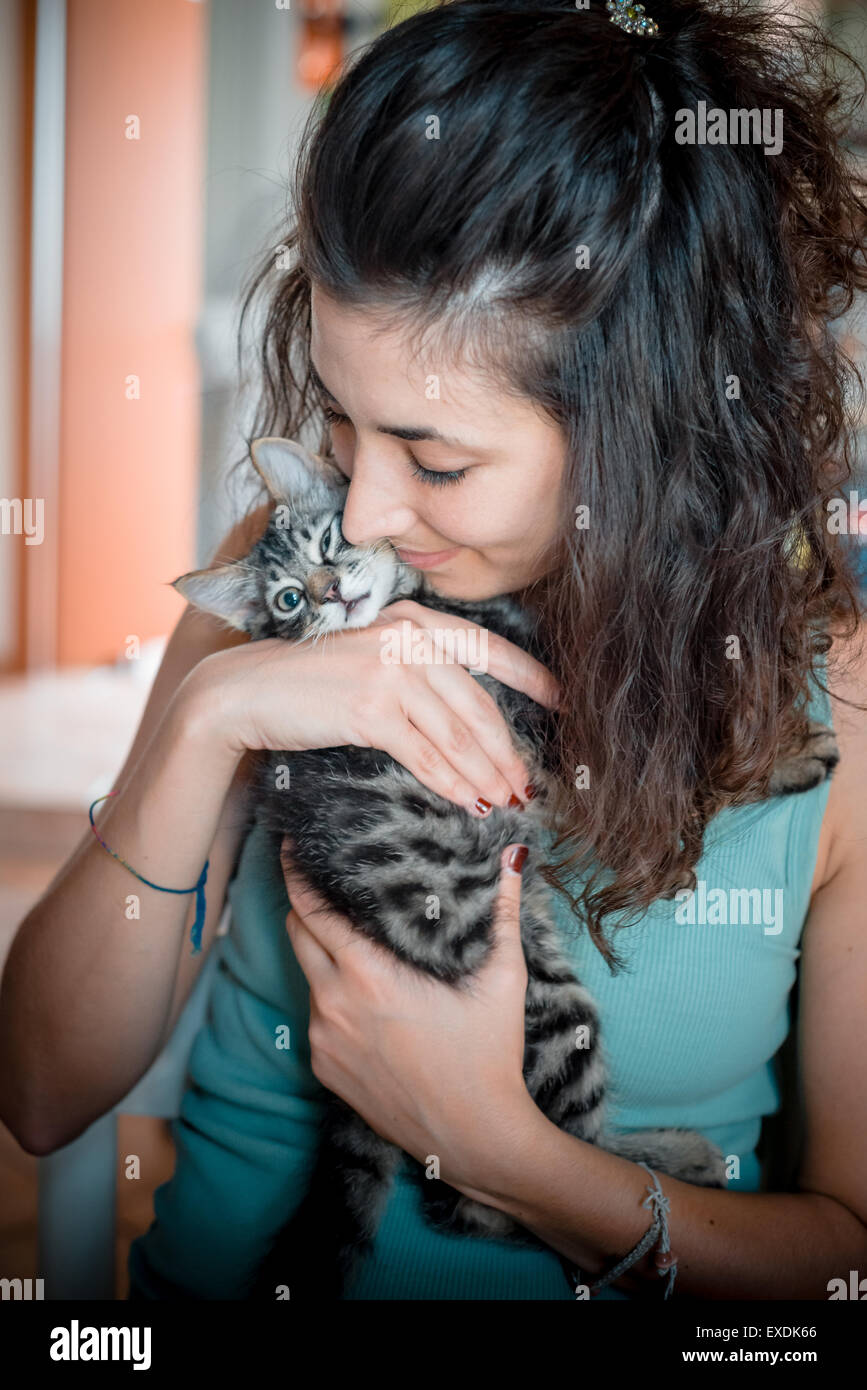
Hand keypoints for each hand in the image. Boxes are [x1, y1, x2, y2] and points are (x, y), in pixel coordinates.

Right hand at [185, 598, 558, 812]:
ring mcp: (388, 670)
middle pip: (476, 702)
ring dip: (485, 773)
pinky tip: (468, 802)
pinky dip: (451, 783)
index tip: (562, 702)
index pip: (487, 648)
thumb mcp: (370, 660)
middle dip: (506, 749)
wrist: (246, 691)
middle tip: (527, 782)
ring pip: (456, 733)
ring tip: (505, 800)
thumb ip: (417, 673)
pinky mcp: (369, 708)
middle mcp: (406, 637)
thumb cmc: (309, 682)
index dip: (531, 677)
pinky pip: (424, 754)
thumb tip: (465, 720)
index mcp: (412, 619)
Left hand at [281, 836, 537, 1191]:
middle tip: (323, 883)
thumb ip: (502, 910)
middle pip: (296, 933)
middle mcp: (333, 1002)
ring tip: (356, 944)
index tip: (293, 846)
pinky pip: (317, 1017)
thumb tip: (512, 854)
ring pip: (308, 975)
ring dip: (323, 955)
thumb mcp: (503, 977)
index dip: (297, 872)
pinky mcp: (322, 1067)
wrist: (474, 1137)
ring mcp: (322, 1038)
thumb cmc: (489, 1055)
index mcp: (368, 974)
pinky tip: (368, 1001)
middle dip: (303, 904)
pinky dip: (333, 999)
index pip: (311, 908)